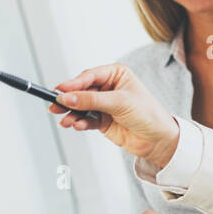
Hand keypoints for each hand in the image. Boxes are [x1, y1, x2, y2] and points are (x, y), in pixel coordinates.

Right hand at [48, 63, 179, 166]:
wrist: (158, 139)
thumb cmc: (147, 114)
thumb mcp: (119, 103)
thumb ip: (91, 100)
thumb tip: (67, 97)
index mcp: (116, 74)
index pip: (89, 76)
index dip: (74, 83)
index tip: (59, 91)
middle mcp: (108, 87)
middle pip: (81, 91)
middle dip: (69, 100)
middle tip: (55, 105)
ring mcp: (104, 104)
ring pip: (80, 106)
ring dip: (72, 113)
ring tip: (65, 121)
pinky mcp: (102, 120)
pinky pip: (85, 119)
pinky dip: (79, 123)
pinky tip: (77, 125)